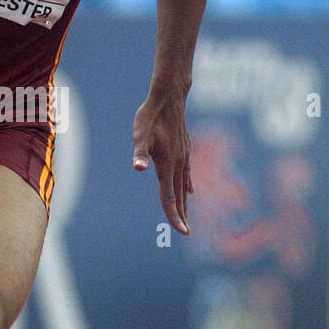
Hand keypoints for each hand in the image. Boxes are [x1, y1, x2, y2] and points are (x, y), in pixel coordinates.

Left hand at [132, 90, 192, 234]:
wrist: (169, 96)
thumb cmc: (151, 115)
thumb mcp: (140, 133)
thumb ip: (139, 152)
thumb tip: (138, 168)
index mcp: (167, 163)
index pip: (170, 195)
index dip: (174, 214)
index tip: (181, 231)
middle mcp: (178, 163)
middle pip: (179, 194)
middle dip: (181, 214)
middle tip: (185, 232)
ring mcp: (183, 156)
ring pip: (184, 186)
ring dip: (185, 202)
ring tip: (185, 218)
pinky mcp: (184, 150)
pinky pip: (187, 174)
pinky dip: (188, 186)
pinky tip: (191, 191)